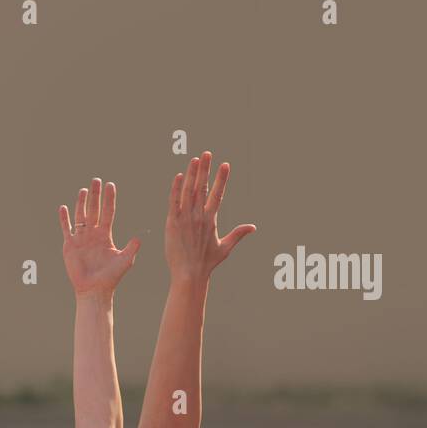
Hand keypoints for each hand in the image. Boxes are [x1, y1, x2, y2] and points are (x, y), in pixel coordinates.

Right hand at [59, 178, 140, 297]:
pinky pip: (66, 229)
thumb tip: (140, 237)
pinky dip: (64, 218)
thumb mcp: (125, 261)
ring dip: (82, 202)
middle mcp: (93, 234)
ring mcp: (81, 239)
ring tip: (84, 190)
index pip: (108, 212)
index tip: (111, 185)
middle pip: (94, 210)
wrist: (94, 290)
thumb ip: (131, 248)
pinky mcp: (70, 246)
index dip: (109, 199)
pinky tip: (63, 207)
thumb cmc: (111, 278)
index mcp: (106, 235)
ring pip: (81, 215)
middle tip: (96, 180)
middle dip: (96, 195)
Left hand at [164, 151, 255, 281]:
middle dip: (206, 169)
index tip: (225, 164)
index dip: (222, 178)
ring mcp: (185, 218)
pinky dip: (176, 189)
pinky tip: (179, 176)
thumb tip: (253, 227)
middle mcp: (199, 216)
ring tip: (195, 159)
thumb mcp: (225, 248)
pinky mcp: (172, 223)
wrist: (189, 274)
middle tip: (207, 153)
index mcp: (211, 219)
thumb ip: (238, 234)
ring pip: (188, 191)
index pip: (218, 194)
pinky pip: (173, 202)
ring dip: (192, 174)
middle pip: (203, 187)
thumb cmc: (207, 263)